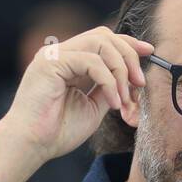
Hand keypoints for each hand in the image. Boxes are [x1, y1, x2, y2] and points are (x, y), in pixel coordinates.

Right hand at [0, 26, 151, 181]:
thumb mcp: (94, 107)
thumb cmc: (58, 131)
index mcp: (70, 62)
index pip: (102, 40)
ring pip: (100, 43)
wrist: (32, 145)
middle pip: (104, 36)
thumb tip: (130, 79)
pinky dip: (108, 81)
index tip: (149, 52)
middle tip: (140, 83)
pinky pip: (91, 61)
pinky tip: (112, 103)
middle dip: (129, 56)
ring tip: (125, 98)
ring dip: (120, 70)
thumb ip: (108, 89)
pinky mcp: (50, 62)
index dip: (128, 43)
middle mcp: (60, 53)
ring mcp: (54, 55)